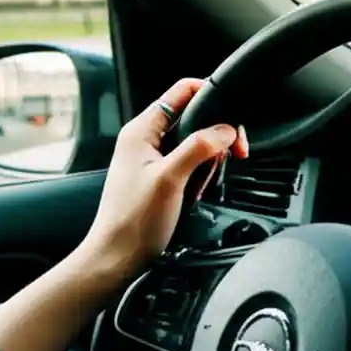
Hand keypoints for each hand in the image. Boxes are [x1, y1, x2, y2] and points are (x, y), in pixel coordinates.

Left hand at [78, 78, 248, 276]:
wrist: (117, 258)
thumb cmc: (133, 222)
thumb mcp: (170, 179)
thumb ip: (199, 148)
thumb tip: (226, 129)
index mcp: (141, 130)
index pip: (181, 92)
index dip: (209, 95)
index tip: (232, 114)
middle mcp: (145, 140)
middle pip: (193, 117)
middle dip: (215, 134)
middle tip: (233, 152)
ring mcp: (151, 159)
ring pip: (194, 142)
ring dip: (207, 158)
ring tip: (202, 181)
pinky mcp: (159, 177)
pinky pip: (189, 163)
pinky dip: (199, 174)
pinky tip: (196, 190)